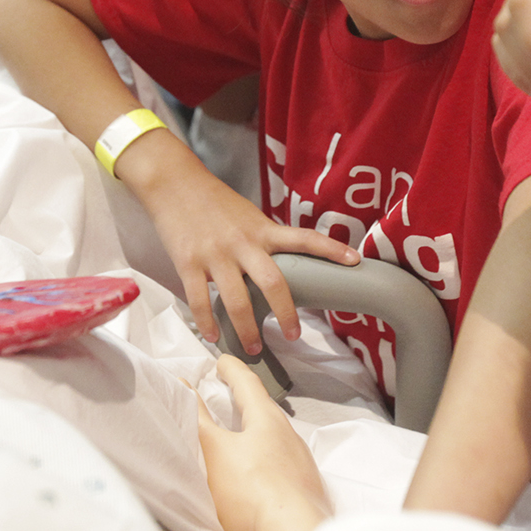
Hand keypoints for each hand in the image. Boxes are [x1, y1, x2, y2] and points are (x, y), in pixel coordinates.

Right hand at [120, 134, 357, 353]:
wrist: (174, 183)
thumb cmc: (214, 201)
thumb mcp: (248, 216)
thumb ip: (265, 241)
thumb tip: (283, 267)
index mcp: (263, 230)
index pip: (304, 238)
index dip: (331, 249)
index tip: (355, 261)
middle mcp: (243, 244)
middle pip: (273, 283)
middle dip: (286, 314)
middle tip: (293, 334)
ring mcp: (215, 255)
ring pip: (237, 301)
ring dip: (247, 329)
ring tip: (252, 347)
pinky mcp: (189, 263)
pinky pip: (200, 301)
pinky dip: (208, 323)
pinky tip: (213, 336)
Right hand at [198, 355, 331, 530]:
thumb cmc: (251, 490)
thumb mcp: (215, 450)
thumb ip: (198, 418)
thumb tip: (185, 384)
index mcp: (268, 419)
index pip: (248, 383)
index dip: (231, 369)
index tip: (220, 360)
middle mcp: (290, 436)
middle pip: (263, 411)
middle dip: (244, 401)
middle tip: (227, 394)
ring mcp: (301, 465)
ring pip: (274, 439)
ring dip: (254, 432)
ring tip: (238, 435)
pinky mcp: (304, 491)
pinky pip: (280, 465)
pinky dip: (264, 459)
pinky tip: (256, 475)